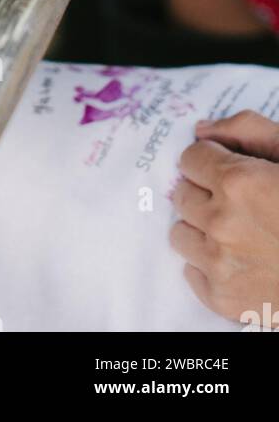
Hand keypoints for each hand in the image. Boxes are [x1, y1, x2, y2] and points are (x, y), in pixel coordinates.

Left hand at [171, 112, 278, 324]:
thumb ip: (248, 130)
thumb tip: (203, 130)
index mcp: (238, 182)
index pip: (190, 159)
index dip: (211, 161)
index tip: (228, 169)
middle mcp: (221, 223)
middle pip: (182, 195)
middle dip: (205, 193)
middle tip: (238, 202)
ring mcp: (221, 264)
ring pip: (181, 234)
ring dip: (202, 229)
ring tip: (237, 232)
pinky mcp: (225, 299)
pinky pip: (192, 273)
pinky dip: (209, 266)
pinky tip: (239, 259)